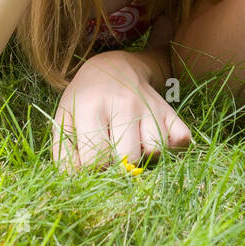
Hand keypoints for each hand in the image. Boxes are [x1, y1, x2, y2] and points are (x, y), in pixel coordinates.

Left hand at [51, 51, 191, 171]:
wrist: (113, 66)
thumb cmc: (85, 99)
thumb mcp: (64, 119)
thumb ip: (63, 153)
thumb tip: (76, 179)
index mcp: (91, 106)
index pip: (95, 159)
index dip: (92, 168)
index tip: (91, 159)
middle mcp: (123, 103)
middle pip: (129, 158)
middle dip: (119, 165)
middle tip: (113, 154)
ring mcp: (150, 105)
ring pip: (157, 150)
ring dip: (145, 155)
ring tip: (132, 144)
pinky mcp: (169, 109)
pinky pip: (181, 138)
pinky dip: (171, 146)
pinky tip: (152, 139)